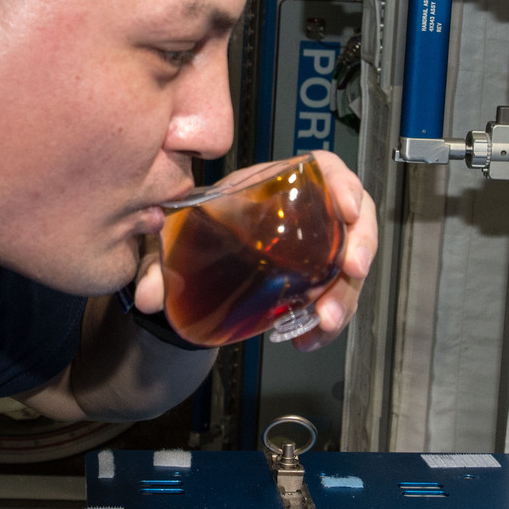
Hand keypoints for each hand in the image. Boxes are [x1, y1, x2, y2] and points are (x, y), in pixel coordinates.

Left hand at [129, 152, 378, 347]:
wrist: (194, 266)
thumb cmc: (195, 232)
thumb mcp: (173, 240)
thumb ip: (157, 263)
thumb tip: (147, 295)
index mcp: (277, 185)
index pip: (325, 170)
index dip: (344, 185)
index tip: (348, 208)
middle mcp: (304, 214)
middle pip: (353, 221)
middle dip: (360, 246)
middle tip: (351, 272)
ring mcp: (314, 250)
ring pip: (349, 266)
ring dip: (345, 294)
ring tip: (325, 321)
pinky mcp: (314, 283)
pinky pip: (335, 298)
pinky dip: (327, 321)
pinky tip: (310, 338)